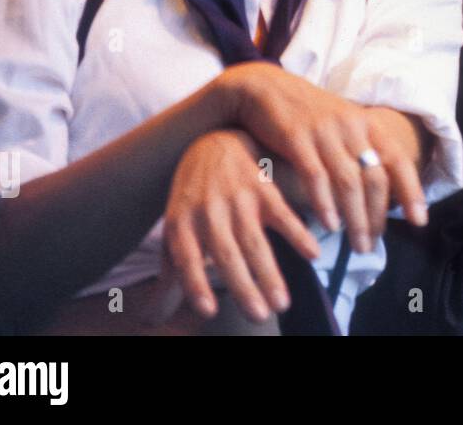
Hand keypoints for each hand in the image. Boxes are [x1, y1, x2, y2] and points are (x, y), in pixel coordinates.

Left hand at [152, 128, 317, 324]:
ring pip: (254, 241)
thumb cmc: (193, 198)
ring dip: (269, 273)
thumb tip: (149, 321)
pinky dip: (298, 234)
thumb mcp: (176, 230)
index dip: (196, 283)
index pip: (187, 258)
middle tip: (258, 316)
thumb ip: (170, 275)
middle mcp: (208, 212)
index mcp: (181, 224)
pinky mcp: (263, 189)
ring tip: (282, 303)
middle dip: (243, 287)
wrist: (214, 142)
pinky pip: (282, 214)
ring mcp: (237, 199)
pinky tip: (313, 254)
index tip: (209, 310)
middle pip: (226, 254)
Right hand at [218, 63, 428, 250]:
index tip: (419, 220)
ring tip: (358, 245)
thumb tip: (380, 195)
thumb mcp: (342, 125)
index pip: (398, 159)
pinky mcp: (298, 138)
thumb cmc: (307, 115)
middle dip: (377, 216)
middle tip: (374, 244)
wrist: (265, 88)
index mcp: (366, 123)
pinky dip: (325, 203)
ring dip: (356, 218)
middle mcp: (351, 126)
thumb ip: (360, 152)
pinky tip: (330, 226)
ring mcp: (325, 132)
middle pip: (375, 178)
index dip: (411, 190)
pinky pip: (316, 176)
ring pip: (349, 182)